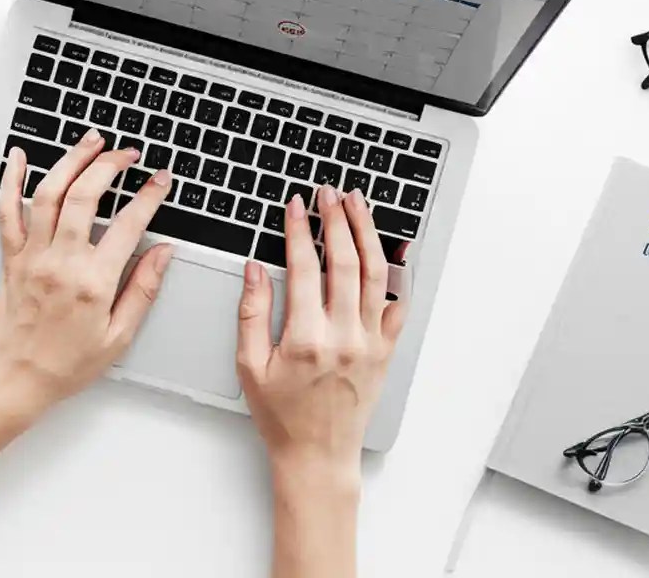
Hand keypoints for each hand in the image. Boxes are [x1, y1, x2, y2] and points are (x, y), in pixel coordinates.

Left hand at [0, 130, 174, 425]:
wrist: (16, 378)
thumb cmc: (67, 364)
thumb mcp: (119, 336)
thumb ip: (143, 289)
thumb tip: (164, 253)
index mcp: (93, 282)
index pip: (128, 225)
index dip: (148, 196)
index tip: (160, 180)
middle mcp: (61, 262)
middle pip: (85, 196)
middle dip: (110, 166)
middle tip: (127, 154)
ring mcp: (32, 256)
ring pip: (48, 193)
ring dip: (71, 160)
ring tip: (90, 141)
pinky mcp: (12, 258)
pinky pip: (8, 210)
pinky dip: (12, 179)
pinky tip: (20, 157)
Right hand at [236, 185, 407, 479]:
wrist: (318, 455)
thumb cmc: (282, 416)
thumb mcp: (250, 367)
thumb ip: (251, 313)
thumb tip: (254, 269)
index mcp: (305, 338)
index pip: (304, 268)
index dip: (299, 230)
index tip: (296, 205)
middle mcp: (343, 336)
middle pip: (345, 261)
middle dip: (337, 219)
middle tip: (329, 193)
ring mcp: (370, 342)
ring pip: (375, 275)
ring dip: (367, 233)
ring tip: (358, 204)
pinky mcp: (386, 350)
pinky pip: (398, 304)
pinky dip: (398, 273)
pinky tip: (393, 248)